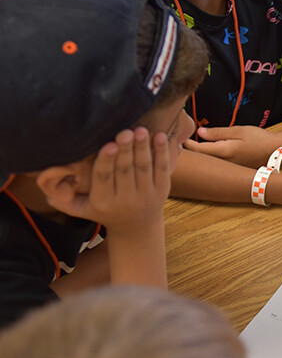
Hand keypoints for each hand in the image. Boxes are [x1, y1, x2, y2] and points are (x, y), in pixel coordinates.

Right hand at [47, 127, 170, 231]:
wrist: (136, 228)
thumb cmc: (104, 211)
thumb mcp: (82, 209)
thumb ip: (64, 199)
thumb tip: (42, 183)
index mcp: (103, 202)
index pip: (104, 179)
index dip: (106, 161)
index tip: (108, 145)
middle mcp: (126, 200)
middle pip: (125, 171)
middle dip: (125, 150)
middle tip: (125, 131)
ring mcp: (146, 195)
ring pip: (144, 168)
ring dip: (143, 148)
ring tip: (141, 130)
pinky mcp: (162, 190)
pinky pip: (162, 169)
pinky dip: (162, 152)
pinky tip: (161, 136)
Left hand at [183, 124, 281, 167]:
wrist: (277, 151)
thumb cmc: (259, 138)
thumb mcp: (238, 130)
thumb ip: (218, 133)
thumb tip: (200, 132)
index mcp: (224, 151)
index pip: (198, 149)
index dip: (186, 144)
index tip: (179, 137)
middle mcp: (225, 162)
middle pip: (201, 158)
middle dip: (190, 150)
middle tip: (180, 142)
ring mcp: (229, 167)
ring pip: (209, 161)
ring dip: (200, 154)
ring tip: (192, 145)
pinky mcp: (234, 168)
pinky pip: (218, 163)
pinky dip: (210, 157)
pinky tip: (210, 152)